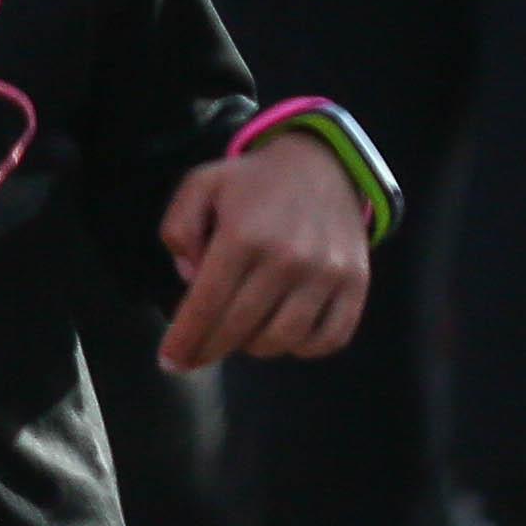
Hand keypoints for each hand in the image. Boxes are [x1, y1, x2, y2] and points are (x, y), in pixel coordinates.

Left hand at [157, 136, 371, 365]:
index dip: (185, 341)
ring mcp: (325, 274)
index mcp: (243, 235)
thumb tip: (190, 280)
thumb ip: (178, 229)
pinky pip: (328, 339)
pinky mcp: (355, 284)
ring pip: (282, 340)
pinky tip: (284, 333)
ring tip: (241, 334)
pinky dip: (302, 348)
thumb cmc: (255, 181)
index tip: (171, 362)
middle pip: (239, 329)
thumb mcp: (201, 186)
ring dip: (254, 347)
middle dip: (209, 350)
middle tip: (196, 355)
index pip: (206, 305)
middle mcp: (287, 258)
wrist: (324, 163)